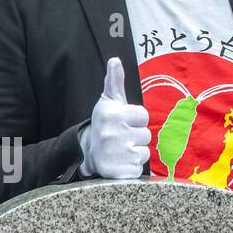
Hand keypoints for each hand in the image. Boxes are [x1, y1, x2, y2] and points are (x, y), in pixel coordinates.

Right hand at [78, 58, 150, 178]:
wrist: (86, 152)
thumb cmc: (103, 124)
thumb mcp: (108, 101)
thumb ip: (114, 81)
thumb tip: (115, 60)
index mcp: (114, 115)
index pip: (143, 116)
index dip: (135, 120)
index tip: (123, 123)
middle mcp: (113, 134)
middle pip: (146, 135)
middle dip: (136, 137)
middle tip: (121, 138)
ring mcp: (116, 154)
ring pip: (144, 152)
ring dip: (134, 152)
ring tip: (120, 150)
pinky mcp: (119, 172)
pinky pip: (138, 168)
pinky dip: (131, 167)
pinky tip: (120, 162)